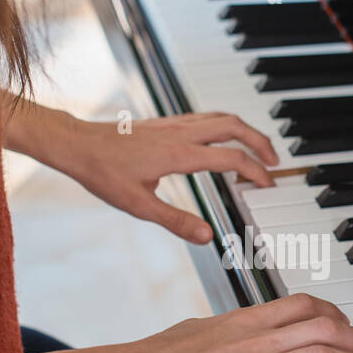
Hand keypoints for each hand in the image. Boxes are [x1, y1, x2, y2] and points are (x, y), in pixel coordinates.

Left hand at [8, 105, 278, 243]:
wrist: (77, 144)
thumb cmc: (102, 172)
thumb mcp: (139, 205)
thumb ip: (176, 221)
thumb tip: (207, 236)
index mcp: (179, 154)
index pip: (230, 158)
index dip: (255, 172)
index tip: (268, 185)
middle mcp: (180, 133)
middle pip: (235, 126)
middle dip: (261, 142)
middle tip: (275, 163)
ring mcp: (174, 124)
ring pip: (222, 116)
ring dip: (245, 130)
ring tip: (257, 149)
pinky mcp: (166, 122)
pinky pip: (206, 116)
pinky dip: (226, 125)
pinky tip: (223, 138)